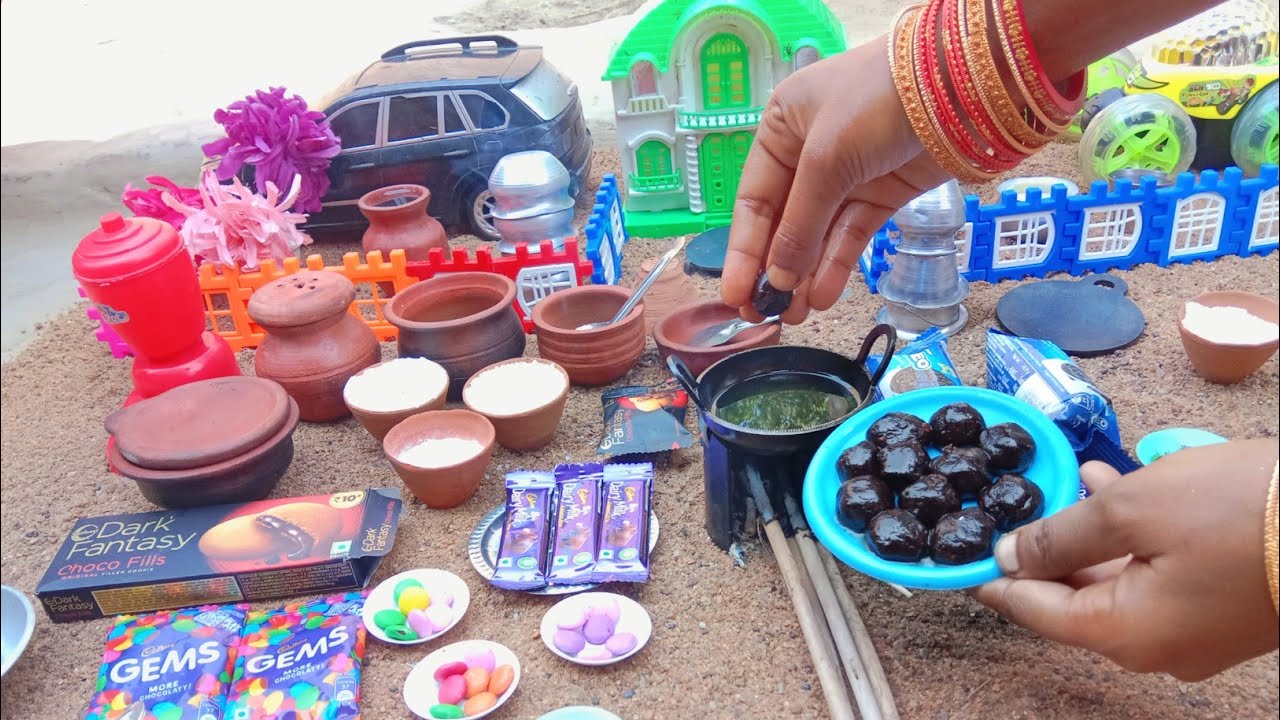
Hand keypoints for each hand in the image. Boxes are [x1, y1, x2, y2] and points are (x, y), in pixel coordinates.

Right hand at [720, 34, 950, 323]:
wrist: (958, 88)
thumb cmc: (873, 105)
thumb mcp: (824, 161)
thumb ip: (799, 224)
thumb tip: (777, 280)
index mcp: (780, 130)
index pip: (753, 201)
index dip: (743, 251)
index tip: (735, 295)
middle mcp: (807, 154)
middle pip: (783, 223)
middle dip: (774, 269)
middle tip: (765, 314)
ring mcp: (847, 177)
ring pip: (817, 236)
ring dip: (805, 276)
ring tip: (794, 315)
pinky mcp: (881, 195)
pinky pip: (850, 236)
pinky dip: (836, 266)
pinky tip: (822, 296)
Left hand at [971, 439, 1279, 680]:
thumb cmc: (1241, 512)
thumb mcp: (1134, 510)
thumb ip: (1062, 537)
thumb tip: (1008, 557)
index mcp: (1126, 634)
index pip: (1036, 613)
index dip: (995, 583)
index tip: (962, 565)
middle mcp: (1156, 649)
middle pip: (1076, 601)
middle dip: (1047, 549)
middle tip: (1020, 507)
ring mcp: (1195, 636)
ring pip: (1119, 583)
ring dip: (1092, 533)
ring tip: (1075, 479)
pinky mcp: (1225, 614)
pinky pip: (1158, 579)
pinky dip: (1133, 539)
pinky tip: (1122, 488)